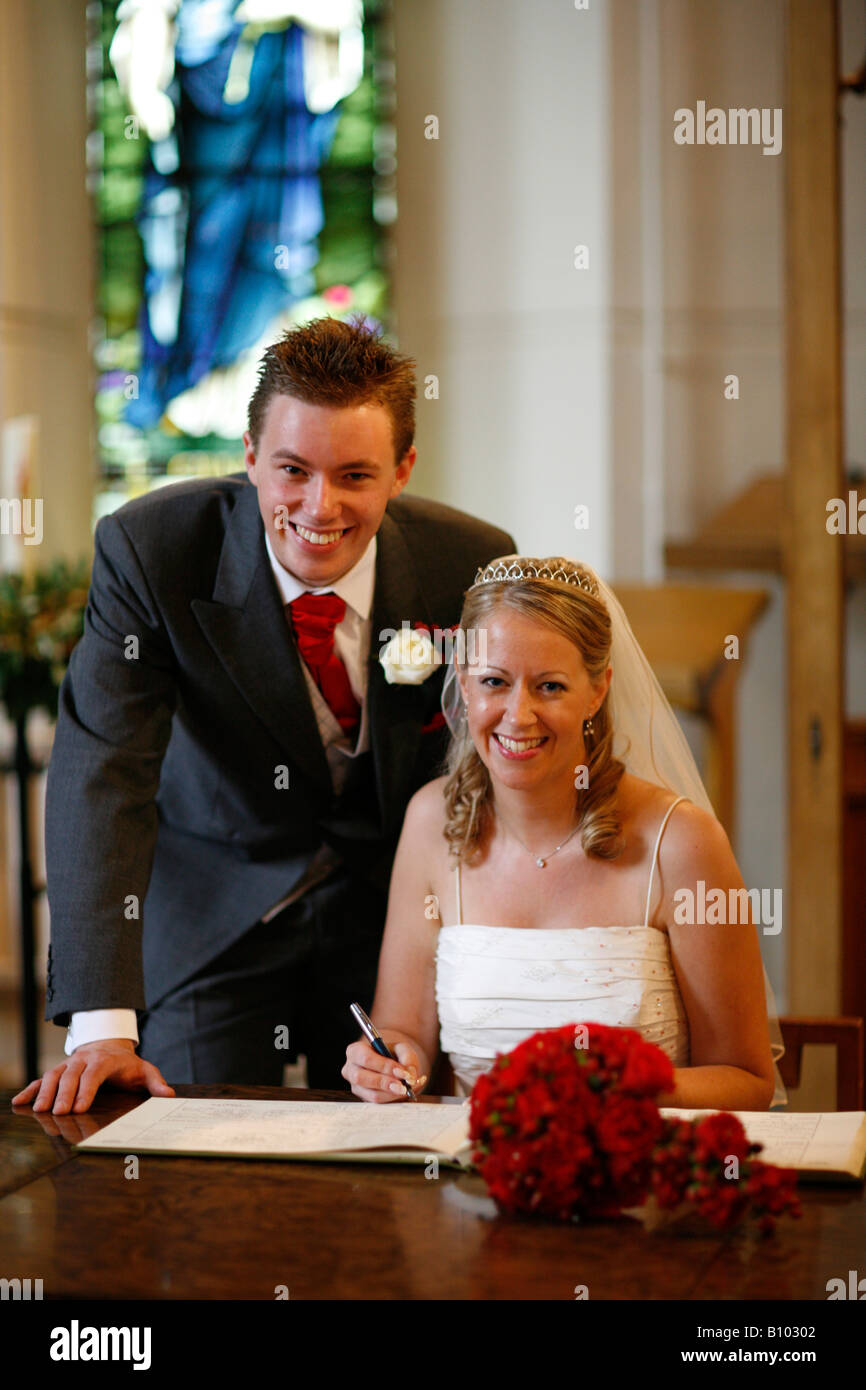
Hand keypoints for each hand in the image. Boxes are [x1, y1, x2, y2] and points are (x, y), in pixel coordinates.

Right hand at [11, 1039, 175, 1114]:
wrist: (109, 1046)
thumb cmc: (127, 1065)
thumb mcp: (145, 1071)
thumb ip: (156, 1083)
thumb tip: (169, 1096)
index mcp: (105, 1060)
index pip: (94, 1073)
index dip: (85, 1090)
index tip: (78, 1108)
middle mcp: (84, 1059)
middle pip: (71, 1074)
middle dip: (63, 1094)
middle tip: (57, 1114)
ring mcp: (68, 1064)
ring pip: (53, 1075)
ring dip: (45, 1092)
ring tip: (38, 1110)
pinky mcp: (58, 1070)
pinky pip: (41, 1078)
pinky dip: (30, 1090)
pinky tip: (19, 1102)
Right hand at [342, 1037, 426, 1103]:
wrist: (392, 1063)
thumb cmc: (393, 1053)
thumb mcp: (402, 1048)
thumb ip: (407, 1057)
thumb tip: (409, 1074)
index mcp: (355, 1051)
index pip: (366, 1058)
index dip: (384, 1066)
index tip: (401, 1072)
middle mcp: (350, 1069)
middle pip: (362, 1078)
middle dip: (385, 1082)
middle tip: (403, 1085)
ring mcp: (356, 1087)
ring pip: (372, 1094)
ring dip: (392, 1093)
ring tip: (406, 1088)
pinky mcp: (364, 1099)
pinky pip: (378, 1103)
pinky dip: (392, 1099)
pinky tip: (402, 1092)